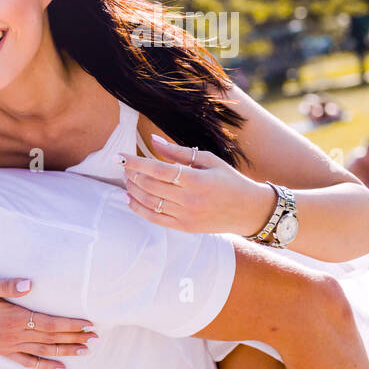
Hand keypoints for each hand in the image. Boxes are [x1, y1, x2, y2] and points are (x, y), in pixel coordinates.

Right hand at [0, 278, 96, 368]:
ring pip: (44, 351)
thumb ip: (8, 286)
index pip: (49, 323)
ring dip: (66, 351)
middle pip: (51, 338)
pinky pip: (28, 362)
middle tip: (96, 339)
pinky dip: (45, 366)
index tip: (89, 324)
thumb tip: (31, 284)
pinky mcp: (3, 352)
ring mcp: (9, 346)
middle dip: (75, 338)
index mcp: (13, 318)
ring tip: (85, 351)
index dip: (71, 324)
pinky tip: (60, 368)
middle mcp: (14, 335)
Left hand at [120, 134, 274, 236]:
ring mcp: (185, 215)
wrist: (249, 211)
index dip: (135, 162)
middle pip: (149, 185)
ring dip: (132, 189)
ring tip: (127, 179)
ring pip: (148, 202)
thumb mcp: (209, 160)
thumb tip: (153, 141)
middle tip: (125, 166)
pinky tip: (128, 197)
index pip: (157, 169)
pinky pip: (153, 218)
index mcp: (196, 179)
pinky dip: (137, 208)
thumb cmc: (229, 180)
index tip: (119, 156)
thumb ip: (179, 152)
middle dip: (132, 174)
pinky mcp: (183, 227)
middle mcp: (189, 199)